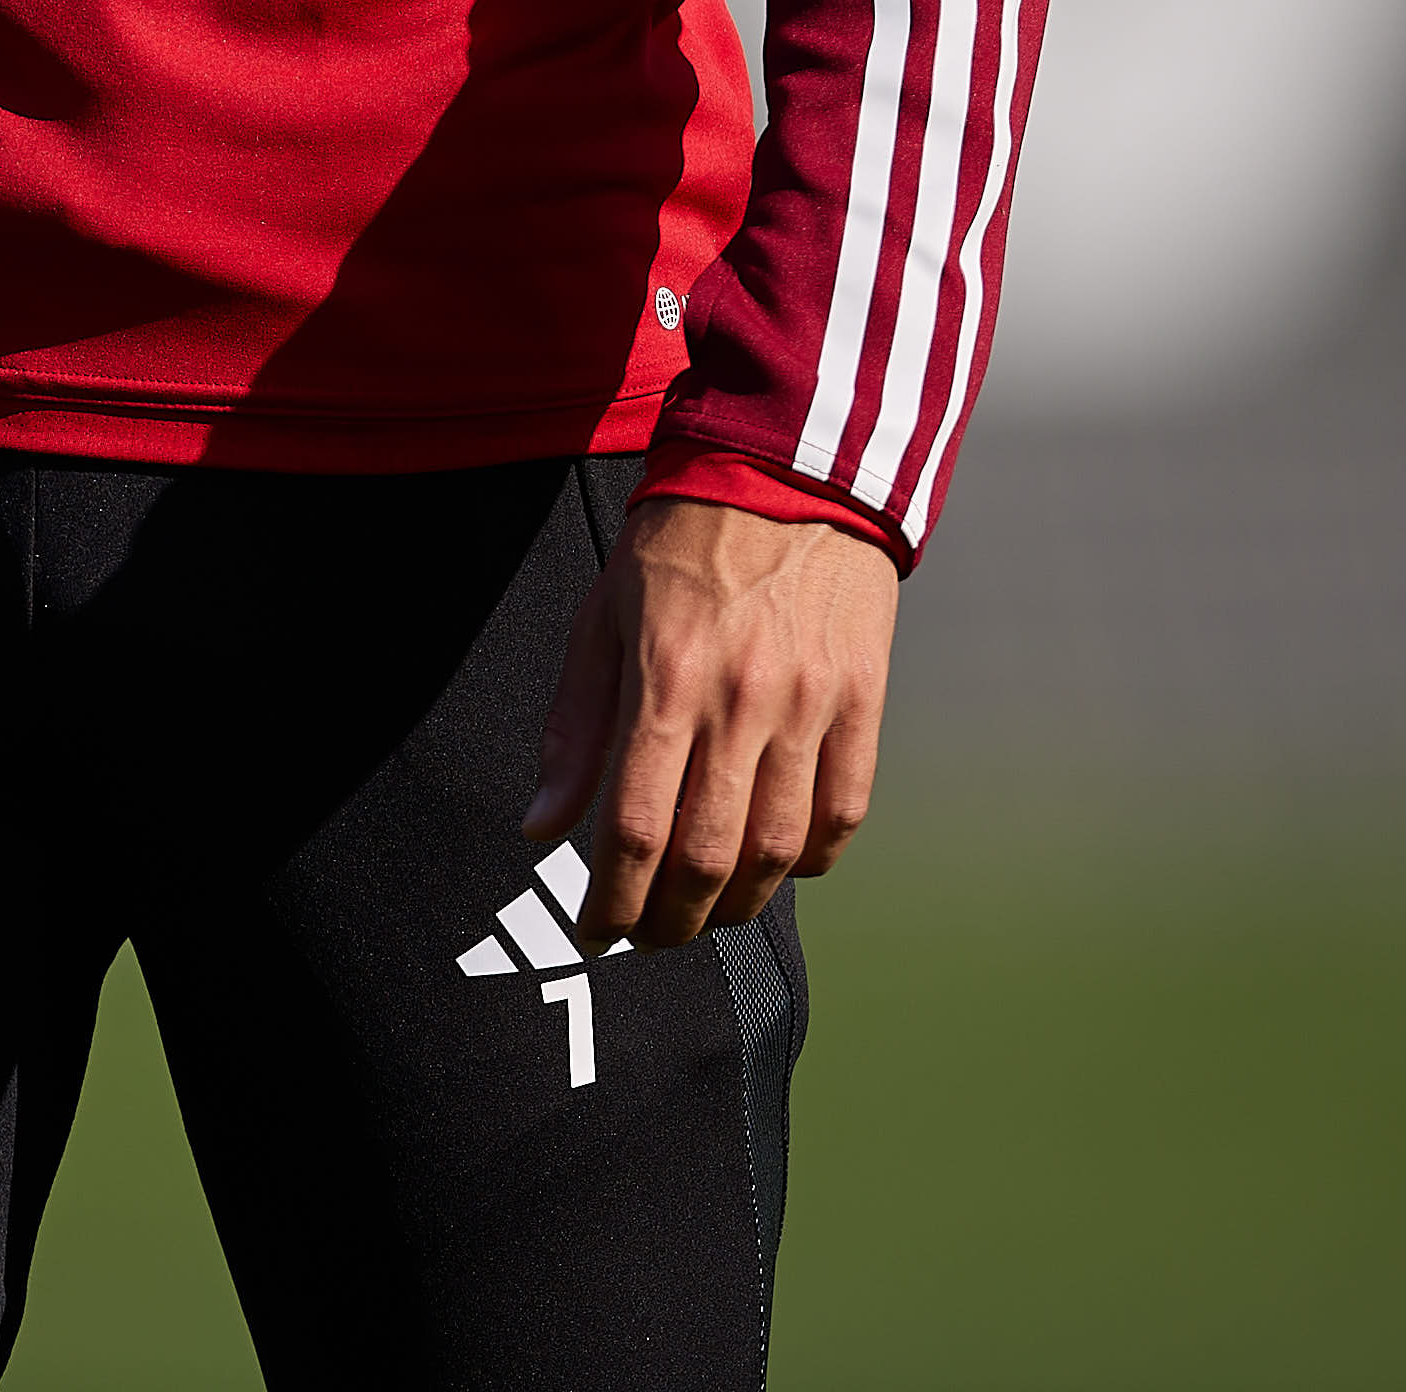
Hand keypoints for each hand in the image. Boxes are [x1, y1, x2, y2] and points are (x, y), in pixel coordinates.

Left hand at [523, 494, 899, 951]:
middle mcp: (742, 699)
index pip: (633, 826)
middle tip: (648, 937)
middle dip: (671, 920)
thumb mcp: (602, 617)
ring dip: (740, 904)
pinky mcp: (863, 697)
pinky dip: (811, 857)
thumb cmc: (677, 544)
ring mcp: (811, 702)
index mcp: (665, 678)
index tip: (595, 932)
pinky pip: (844, 810)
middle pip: (708, 856)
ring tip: (708, 914)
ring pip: (779, 848)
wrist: (789, 469)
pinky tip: (779, 866)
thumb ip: (575, 727)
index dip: (611, 900)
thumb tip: (541, 827)